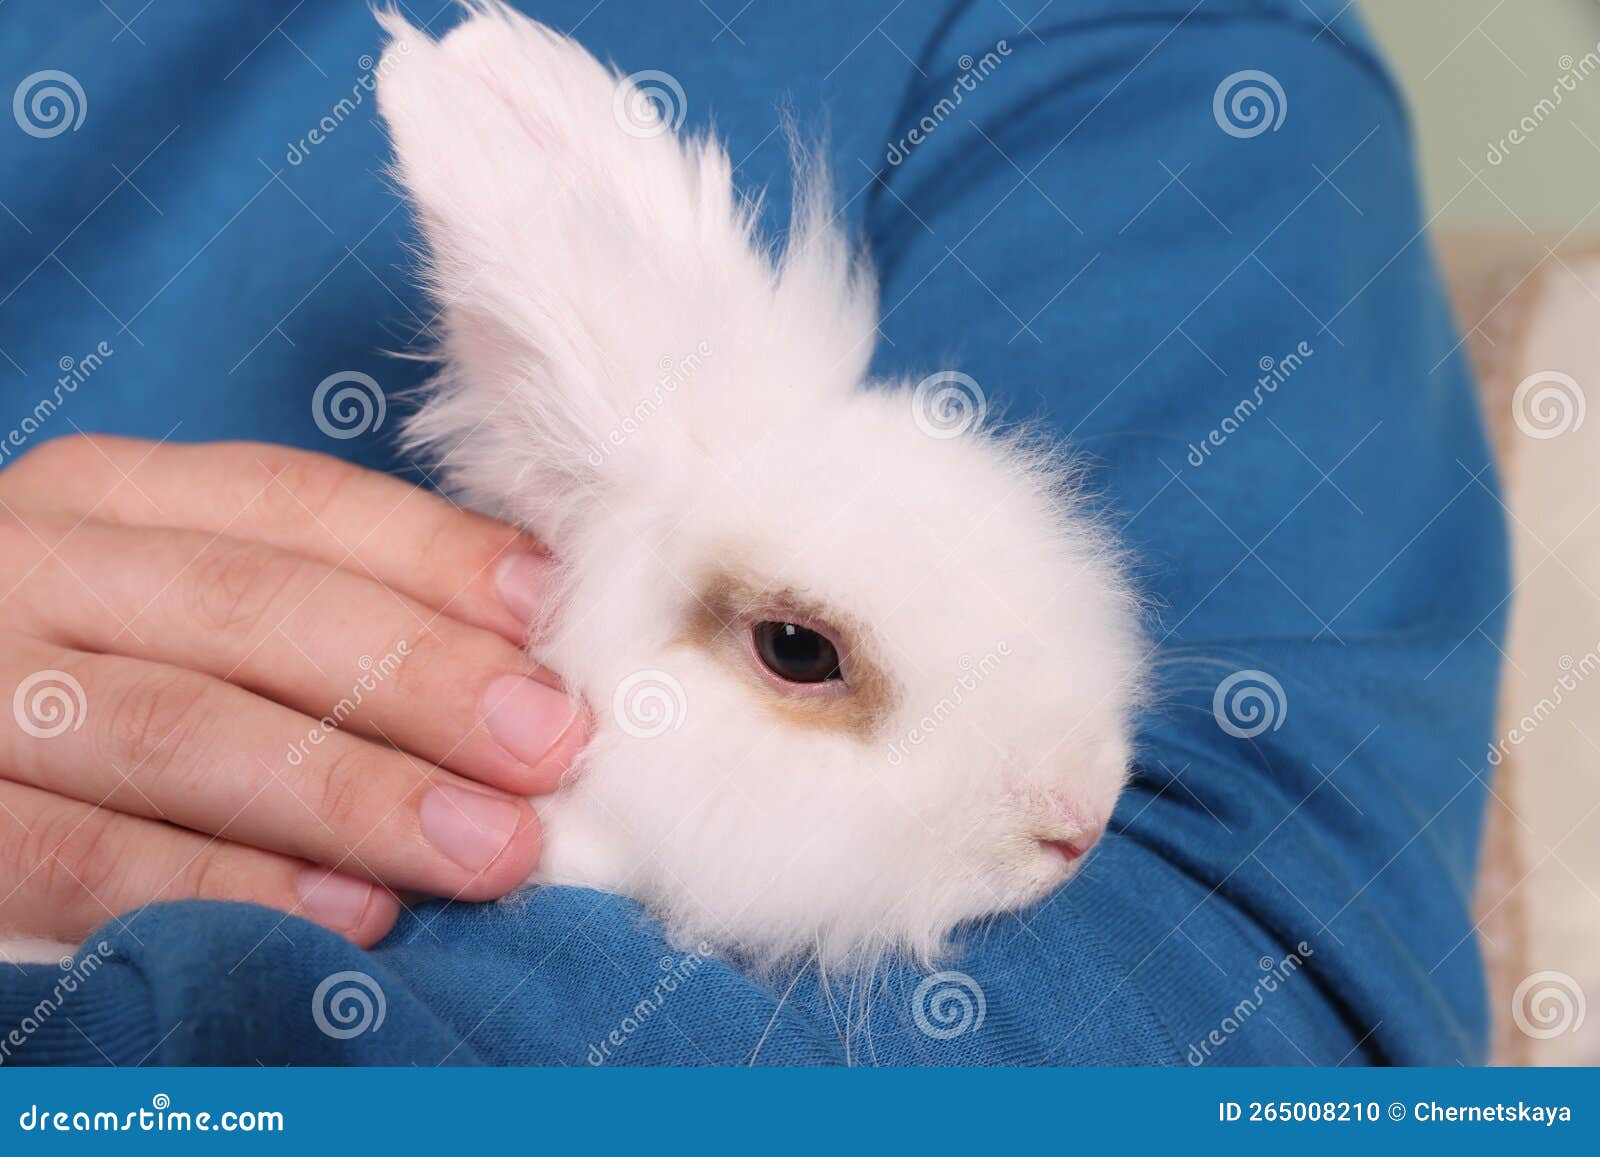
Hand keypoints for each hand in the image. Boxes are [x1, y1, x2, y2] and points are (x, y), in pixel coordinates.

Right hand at [0, 435, 585, 947]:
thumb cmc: (92, 673)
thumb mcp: (170, 603)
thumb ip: (314, 601)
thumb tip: (522, 636)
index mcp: (105, 499)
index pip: (291, 504)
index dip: (432, 558)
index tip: (550, 618)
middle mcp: (32, 572)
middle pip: (251, 608)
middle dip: (419, 677)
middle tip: (548, 746)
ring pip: (183, 730)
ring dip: (357, 794)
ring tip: (489, 845)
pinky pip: (87, 859)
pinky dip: (228, 886)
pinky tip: (347, 915)